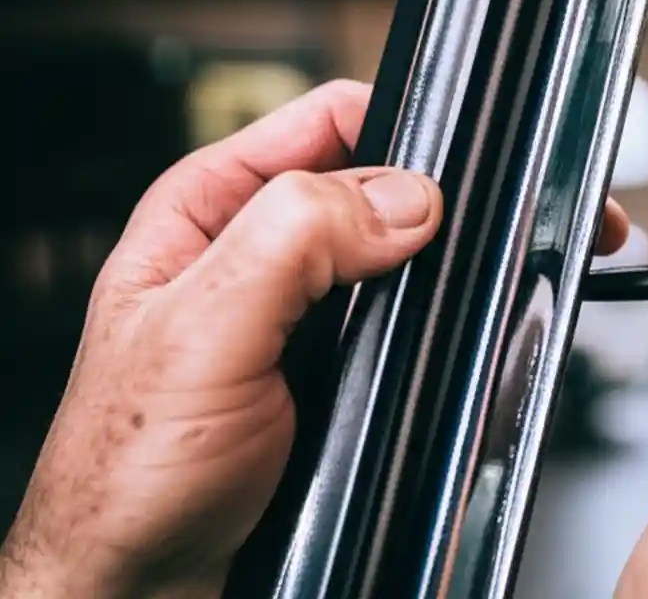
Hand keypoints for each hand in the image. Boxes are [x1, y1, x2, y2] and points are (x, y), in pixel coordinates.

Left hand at [0, 81, 628, 598]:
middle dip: (444, 205)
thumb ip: (291, 245)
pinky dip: (454, 330)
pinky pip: (422, 328)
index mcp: (215, 211)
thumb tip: (403, 198)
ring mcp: (316, 316)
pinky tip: (463, 342)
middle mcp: (271, 254)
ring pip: (414, 260)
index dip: (400, 125)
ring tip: (484, 289)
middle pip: (385, 189)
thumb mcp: (199, 336)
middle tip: (491, 233)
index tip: (458, 158)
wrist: (153, 585)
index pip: (327, 123)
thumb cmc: (129, 473)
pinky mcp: (351, 372)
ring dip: (454, 273)